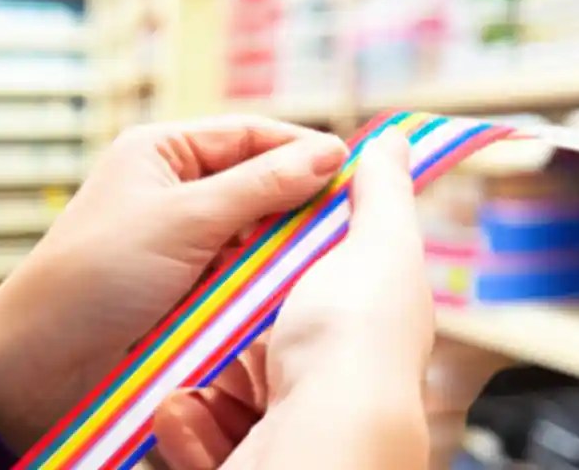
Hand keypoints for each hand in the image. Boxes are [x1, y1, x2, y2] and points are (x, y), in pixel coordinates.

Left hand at [0, 117, 349, 450]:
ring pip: (255, 230)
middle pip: (258, 181)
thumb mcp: (186, 219)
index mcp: (162, 150)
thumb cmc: (95, 276)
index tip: (350, 171)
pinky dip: (260, 278)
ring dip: (279, 245)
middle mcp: (174, 186)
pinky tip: (281, 287)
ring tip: (313, 257)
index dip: (301, 150)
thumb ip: (262, 186)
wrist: (38, 364)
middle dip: (296, 201)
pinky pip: (240, 270)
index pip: (250, 135)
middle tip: (341, 220)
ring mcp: (180, 237)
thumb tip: (330, 153)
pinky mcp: (186, 282)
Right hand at [154, 130, 450, 469]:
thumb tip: (394, 140)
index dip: (264, 257)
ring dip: (193, 375)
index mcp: (360, 323)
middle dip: (217, 322)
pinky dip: (186, 423)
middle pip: (254, 336)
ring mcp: (291, 421)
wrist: (322, 441)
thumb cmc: (354, 339)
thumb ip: (381, 196)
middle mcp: (330, 374)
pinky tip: (184, 410)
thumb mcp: (378, 246)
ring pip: (219, 386)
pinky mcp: (253, 458)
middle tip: (187, 293)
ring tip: (184, 366)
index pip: (305, 283)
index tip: (225, 231)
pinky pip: (201, 432)